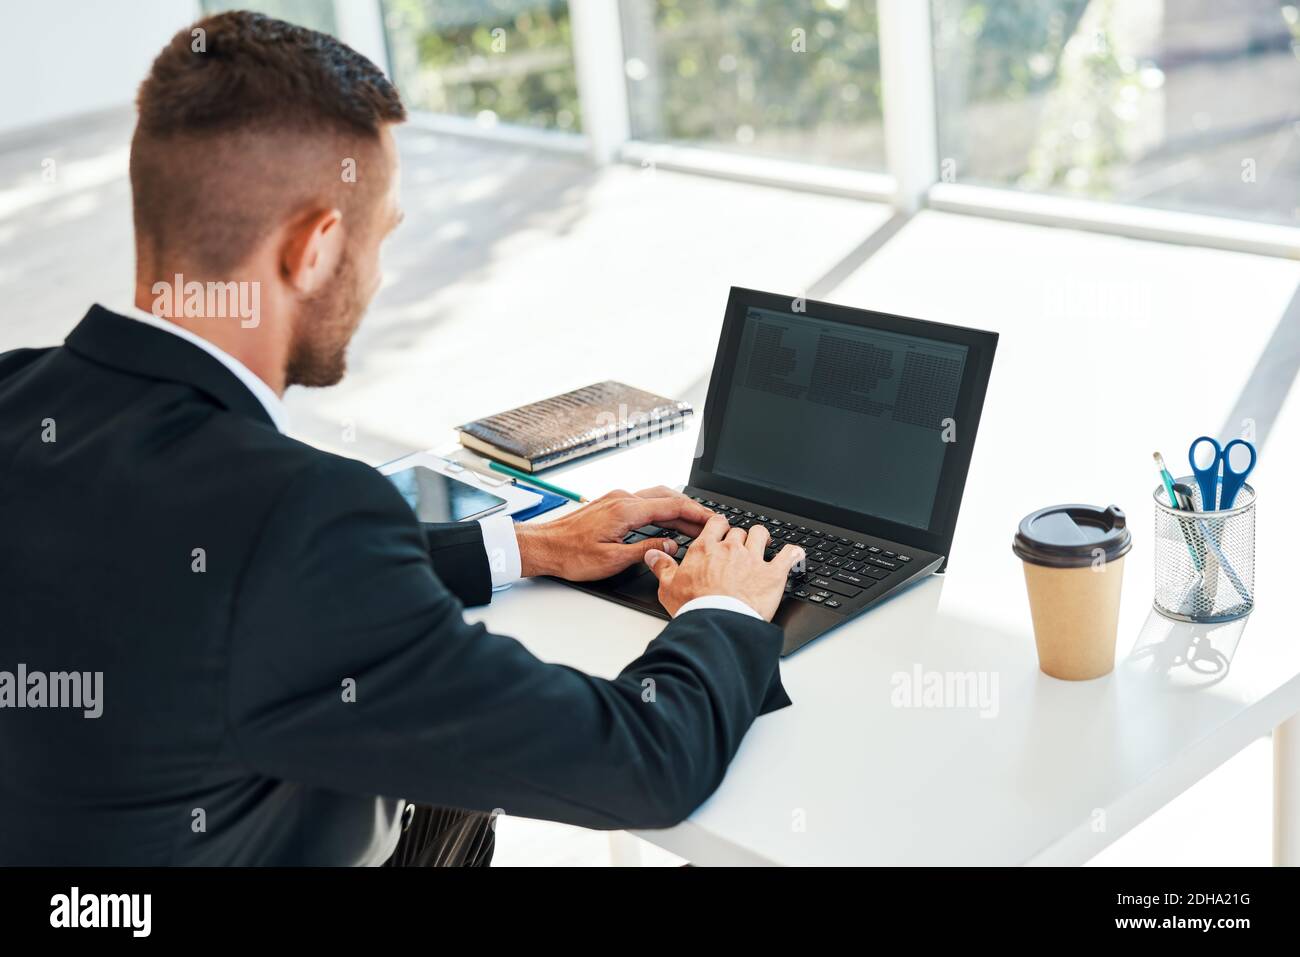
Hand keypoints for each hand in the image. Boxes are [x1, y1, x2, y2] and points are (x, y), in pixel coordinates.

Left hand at [516, 486, 714, 580]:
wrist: (543, 546)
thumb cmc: (571, 555)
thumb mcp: (613, 560)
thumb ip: (646, 550)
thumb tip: (671, 545)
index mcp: (626, 510)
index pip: (671, 505)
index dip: (696, 513)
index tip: (713, 519)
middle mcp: (622, 499)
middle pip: (667, 497)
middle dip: (691, 509)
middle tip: (709, 522)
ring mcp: (615, 499)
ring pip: (655, 497)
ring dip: (676, 508)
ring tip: (693, 524)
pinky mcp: (610, 504)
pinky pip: (643, 501)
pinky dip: (660, 509)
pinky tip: (666, 521)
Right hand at [643, 514, 805, 619]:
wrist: (717, 625)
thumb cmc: (694, 608)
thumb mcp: (668, 587)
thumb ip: (661, 567)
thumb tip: (652, 555)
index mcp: (706, 549)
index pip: (716, 523)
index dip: (720, 525)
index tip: (721, 530)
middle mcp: (730, 549)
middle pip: (738, 530)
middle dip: (739, 537)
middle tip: (739, 548)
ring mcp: (753, 559)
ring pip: (761, 534)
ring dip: (762, 539)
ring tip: (762, 547)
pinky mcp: (773, 574)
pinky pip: (789, 555)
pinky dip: (793, 553)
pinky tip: (794, 554)